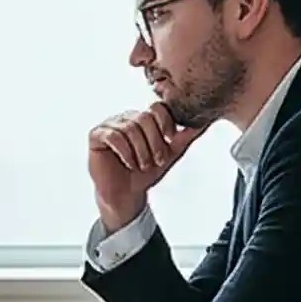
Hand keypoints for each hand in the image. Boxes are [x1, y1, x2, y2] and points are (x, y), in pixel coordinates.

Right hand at [88, 102, 205, 230]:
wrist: (127, 194)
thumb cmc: (145, 173)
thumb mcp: (170, 153)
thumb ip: (185, 137)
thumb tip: (204, 122)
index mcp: (143, 118)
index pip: (157, 108)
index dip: (166, 123)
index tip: (170, 140)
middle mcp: (126, 117)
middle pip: (144, 117)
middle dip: (154, 142)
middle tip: (157, 160)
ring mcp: (110, 124)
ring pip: (130, 128)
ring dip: (140, 151)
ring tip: (142, 165)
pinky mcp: (96, 135)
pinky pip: (113, 136)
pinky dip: (125, 151)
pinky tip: (128, 162)